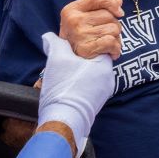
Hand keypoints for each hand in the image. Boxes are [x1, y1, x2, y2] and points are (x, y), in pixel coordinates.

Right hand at [38, 32, 114, 156]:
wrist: (62, 121)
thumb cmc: (63, 89)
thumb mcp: (57, 59)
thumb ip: (55, 43)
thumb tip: (49, 36)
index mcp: (105, 67)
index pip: (101, 45)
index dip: (86, 41)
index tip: (73, 44)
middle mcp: (109, 81)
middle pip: (95, 60)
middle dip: (80, 58)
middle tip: (66, 58)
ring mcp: (103, 95)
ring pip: (91, 74)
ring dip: (79, 72)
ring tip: (64, 73)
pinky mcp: (94, 105)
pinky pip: (89, 87)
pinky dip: (79, 84)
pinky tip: (66, 86)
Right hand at [59, 0, 124, 58]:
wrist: (69, 62)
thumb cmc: (79, 36)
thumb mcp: (84, 17)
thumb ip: (100, 6)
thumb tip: (119, 0)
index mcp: (71, 10)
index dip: (111, 3)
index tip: (120, 13)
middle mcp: (74, 20)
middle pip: (108, 15)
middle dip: (114, 25)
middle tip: (107, 35)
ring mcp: (79, 35)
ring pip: (113, 29)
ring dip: (116, 38)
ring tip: (108, 44)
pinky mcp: (86, 49)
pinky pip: (111, 42)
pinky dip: (116, 48)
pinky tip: (111, 52)